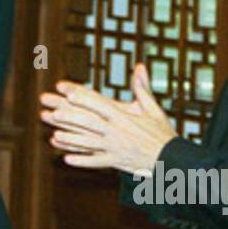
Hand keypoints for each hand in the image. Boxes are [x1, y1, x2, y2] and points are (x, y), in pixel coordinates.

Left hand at [39, 62, 178, 173]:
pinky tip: (67, 159)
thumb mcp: (153, 109)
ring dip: (72, 140)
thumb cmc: (162, 133)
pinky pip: (97, 162)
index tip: (68, 92)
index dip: (83, 97)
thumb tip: (139, 66)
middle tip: (54, 113)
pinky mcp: (117, 162)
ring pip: (90, 143)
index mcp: (125, 117)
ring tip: (55, 136)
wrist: (173, 160)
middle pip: (91, 123)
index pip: (100, 104)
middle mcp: (118, 132)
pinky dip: (82, 161)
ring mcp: (116, 148)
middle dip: (72, 118)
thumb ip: (142, 88)